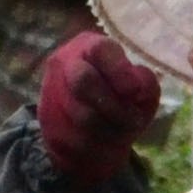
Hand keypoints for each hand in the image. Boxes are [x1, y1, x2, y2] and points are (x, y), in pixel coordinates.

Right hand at [37, 30, 160, 181]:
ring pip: (81, 116)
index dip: (119, 71)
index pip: (100, 50)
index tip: (134, 91)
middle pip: (83, 81)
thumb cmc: (120, 97)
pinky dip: (97, 146)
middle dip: (113, 106)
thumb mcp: (141, 87)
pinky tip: (108, 145)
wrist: (90, 127)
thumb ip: (144, 82)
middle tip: (134, 120)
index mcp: (88, 47)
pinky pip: (74, 138)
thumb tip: (137, 87)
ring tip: (125, 133)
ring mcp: (51, 92)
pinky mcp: (47, 122)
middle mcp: (64, 64)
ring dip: (110, 129)